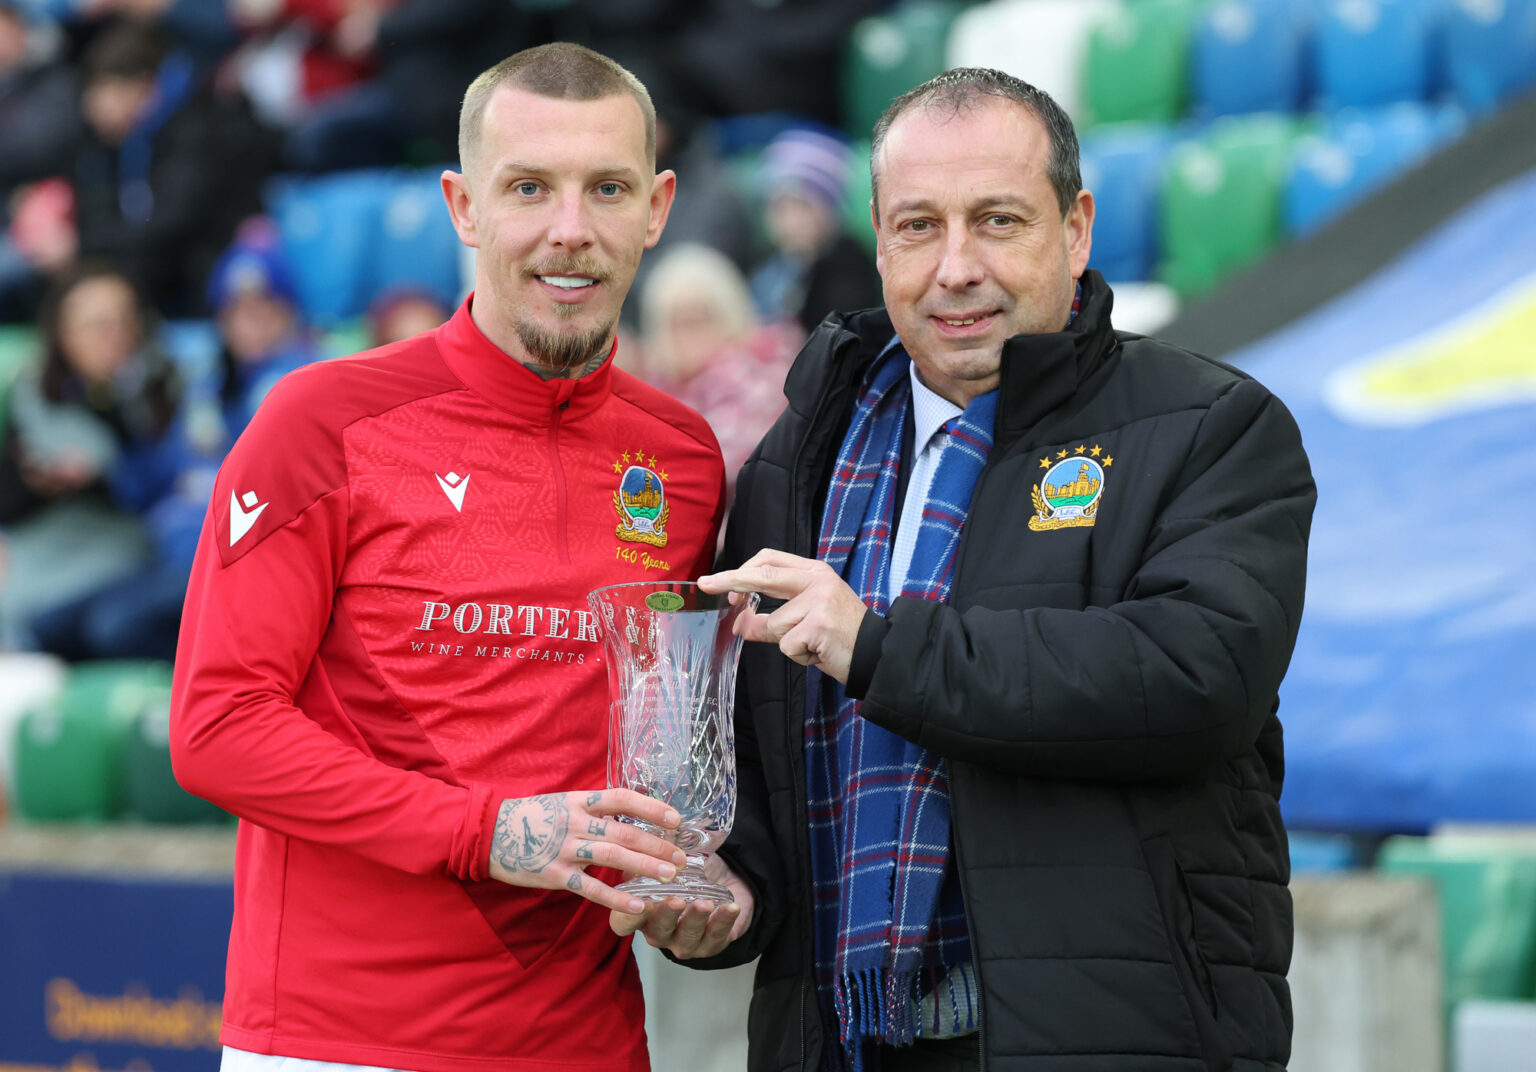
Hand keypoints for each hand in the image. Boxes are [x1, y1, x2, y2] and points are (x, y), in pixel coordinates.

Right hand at [488, 789, 685, 913]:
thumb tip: (631, 813)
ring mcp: (565, 849)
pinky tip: (638, 904)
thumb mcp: (564, 803)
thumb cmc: (531, 817)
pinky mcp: (554, 874)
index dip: (651, 807)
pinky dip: (616, 897)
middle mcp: (576, 823)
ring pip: (613, 857)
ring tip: (670, 876)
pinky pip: (591, 888)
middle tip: (681, 857)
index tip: (675, 819)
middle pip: (625, 832)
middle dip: (657, 845)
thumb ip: (594, 809)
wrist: (487, 833)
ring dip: (645, 867)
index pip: (622, 798)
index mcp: (580, 801)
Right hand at [609, 855, 753, 958]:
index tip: (639, 900)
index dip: (627, 915)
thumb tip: (642, 837)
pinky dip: (723, 921)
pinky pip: (716, 936)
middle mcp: (659, 931)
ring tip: (706, 902)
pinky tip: (730, 907)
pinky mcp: (711, 945)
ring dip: (696, 918)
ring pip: (686, 937)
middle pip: (657, 930)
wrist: (724, 880)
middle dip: (666, 914)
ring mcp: (684, 942)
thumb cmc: (689, 872)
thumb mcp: (668, 860)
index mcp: (642, 912)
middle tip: (676, 899)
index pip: (623, 922)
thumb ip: (652, 854)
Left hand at [699, 549, 866, 683]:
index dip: (741, 571)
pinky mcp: (819, 625)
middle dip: (731, 580)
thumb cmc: (840, 636)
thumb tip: (739, 624)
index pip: (770, 559)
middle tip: (706, 584)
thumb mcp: (805, 620)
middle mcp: (817, 580)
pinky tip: (818, 654)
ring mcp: (820, 601)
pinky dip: (798, 656)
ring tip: (812, 646)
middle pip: (763, 574)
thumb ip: (771, 619)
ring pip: (774, 624)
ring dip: (786, 643)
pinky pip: (786, 645)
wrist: (876, 655)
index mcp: (814, 572)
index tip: (719, 583)